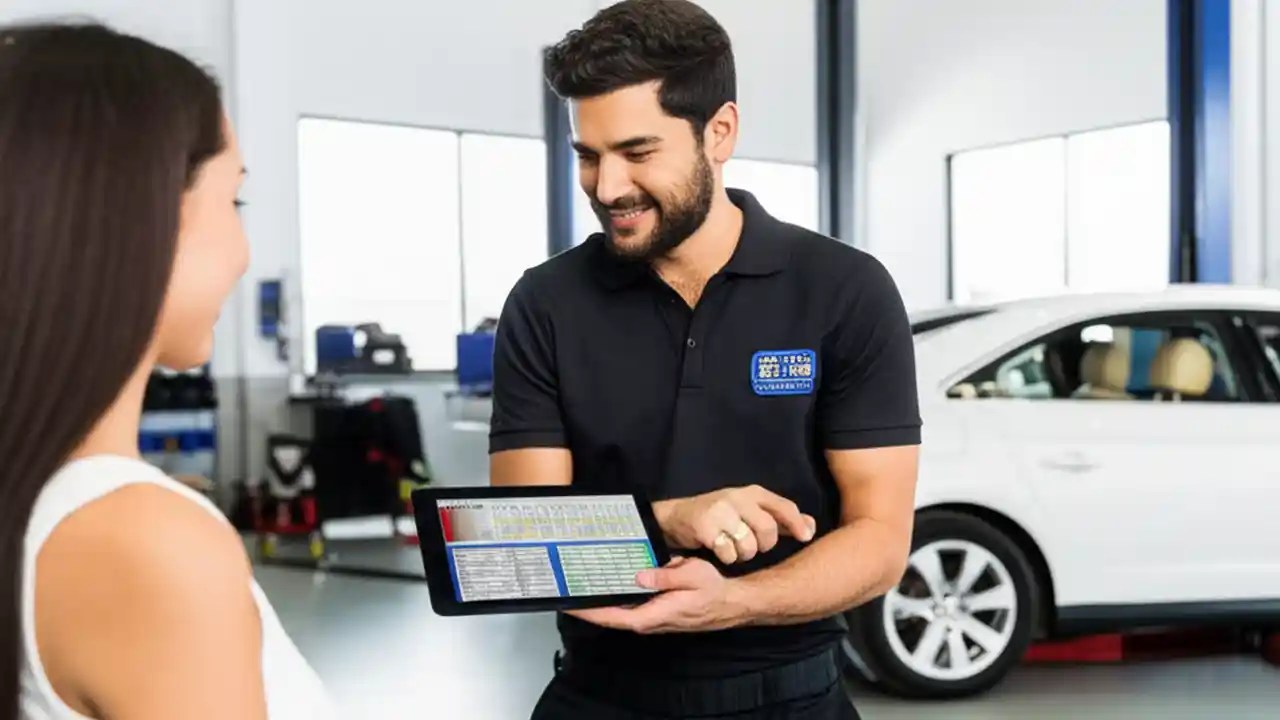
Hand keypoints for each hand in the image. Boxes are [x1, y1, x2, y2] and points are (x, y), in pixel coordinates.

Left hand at [567, 557, 747, 633]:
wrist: (731, 603)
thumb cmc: (713, 590)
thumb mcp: (691, 575)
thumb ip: (663, 576)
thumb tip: (638, 575)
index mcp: (653, 614)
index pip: (613, 617)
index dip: (589, 613)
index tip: (570, 606)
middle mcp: (649, 621)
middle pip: (611, 616)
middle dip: (589, 606)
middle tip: (569, 589)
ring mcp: (653, 619)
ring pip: (620, 613)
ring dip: (601, 602)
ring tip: (582, 585)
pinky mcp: (656, 613)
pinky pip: (631, 608)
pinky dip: (617, 599)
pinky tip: (610, 584)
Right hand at [656, 486, 815, 564]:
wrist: (677, 517)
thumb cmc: (720, 516)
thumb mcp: (750, 511)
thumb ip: (781, 519)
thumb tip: (811, 526)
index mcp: (752, 493)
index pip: (784, 506)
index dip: (797, 524)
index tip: (805, 537)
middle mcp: (737, 498)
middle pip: (768, 530)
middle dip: (763, 545)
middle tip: (752, 546)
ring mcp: (720, 511)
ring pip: (749, 544)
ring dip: (744, 554)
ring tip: (734, 549)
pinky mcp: (705, 526)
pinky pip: (728, 552)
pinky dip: (727, 558)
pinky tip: (720, 551)